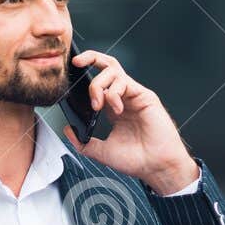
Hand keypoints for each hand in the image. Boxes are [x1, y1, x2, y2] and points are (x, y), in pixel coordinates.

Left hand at [63, 47, 199, 195]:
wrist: (156, 166)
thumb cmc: (135, 160)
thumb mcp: (102, 152)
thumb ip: (83, 142)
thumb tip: (67, 130)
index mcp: (113, 108)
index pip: (99, 81)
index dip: (85, 74)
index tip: (71, 75)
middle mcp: (124, 98)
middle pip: (107, 65)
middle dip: (90, 57)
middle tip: (76, 62)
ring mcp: (134, 95)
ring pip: (113, 71)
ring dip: (98, 85)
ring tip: (97, 106)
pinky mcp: (144, 96)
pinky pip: (124, 82)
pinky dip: (113, 93)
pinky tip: (116, 111)